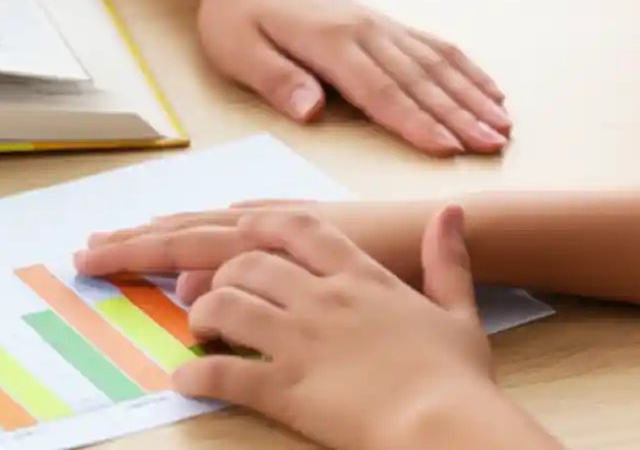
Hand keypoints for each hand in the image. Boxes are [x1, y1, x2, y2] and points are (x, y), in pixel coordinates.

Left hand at [77, 208, 545, 448]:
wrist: (451, 425)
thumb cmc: (457, 376)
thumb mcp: (457, 307)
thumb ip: (447, 258)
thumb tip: (454, 214)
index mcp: (357, 273)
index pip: (289, 226)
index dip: (249, 222)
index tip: (220, 225)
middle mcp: (320, 296)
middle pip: (242, 258)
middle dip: (208, 267)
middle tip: (184, 280)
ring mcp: (300, 339)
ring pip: (224, 303)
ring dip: (198, 312)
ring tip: (192, 326)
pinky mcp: (286, 387)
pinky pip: (226, 372)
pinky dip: (197, 373)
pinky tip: (182, 377)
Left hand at [192, 0, 510, 154]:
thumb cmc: (236, 15)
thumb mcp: (237, 50)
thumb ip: (277, 80)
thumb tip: (312, 113)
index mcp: (328, 43)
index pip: (378, 91)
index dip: (414, 123)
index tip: (448, 150)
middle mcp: (363, 32)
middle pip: (419, 81)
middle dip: (459, 116)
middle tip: (493, 147)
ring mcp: (379, 27)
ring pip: (435, 65)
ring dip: (472, 97)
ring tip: (504, 128)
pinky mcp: (384, 26)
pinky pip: (435, 47)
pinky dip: (467, 71)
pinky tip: (491, 92)